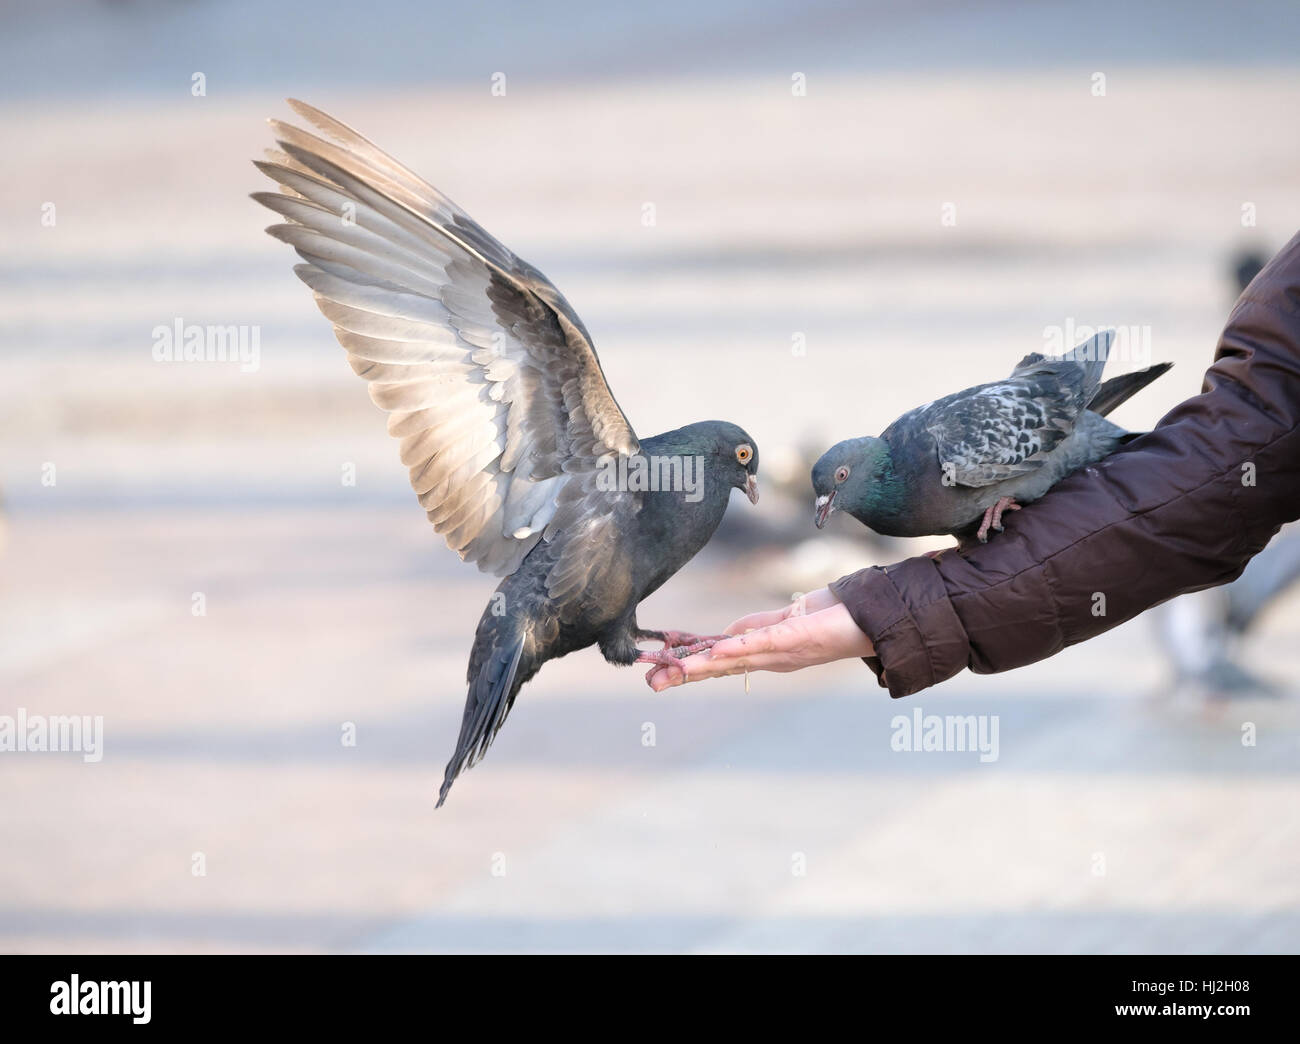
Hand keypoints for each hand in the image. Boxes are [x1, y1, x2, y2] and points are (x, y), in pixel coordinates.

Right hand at [645, 589, 874, 691]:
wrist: (874, 618)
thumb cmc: (830, 618)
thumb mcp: (783, 623)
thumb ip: (754, 630)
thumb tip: (723, 638)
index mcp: (763, 655)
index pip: (718, 664)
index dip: (687, 669)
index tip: (657, 676)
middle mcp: (770, 659)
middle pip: (720, 668)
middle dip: (684, 675)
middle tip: (652, 683)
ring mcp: (784, 650)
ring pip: (736, 659)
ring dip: (704, 666)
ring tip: (675, 671)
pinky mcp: (798, 637)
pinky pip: (764, 643)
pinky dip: (739, 648)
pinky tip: (717, 651)